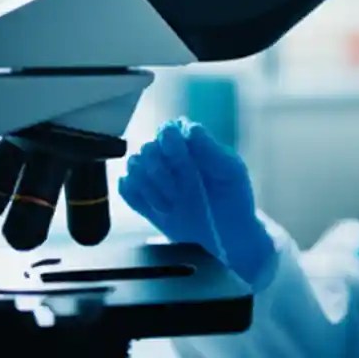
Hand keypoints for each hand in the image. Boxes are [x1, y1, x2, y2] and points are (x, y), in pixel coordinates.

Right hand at [118, 118, 275, 286]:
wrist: (226, 230)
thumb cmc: (233, 194)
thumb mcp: (231, 171)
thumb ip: (211, 149)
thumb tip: (191, 128)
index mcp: (188, 142)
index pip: (167, 130)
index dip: (171, 145)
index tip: (185, 163)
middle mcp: (167, 154)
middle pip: (147, 149)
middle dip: (161, 173)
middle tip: (180, 192)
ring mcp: (154, 175)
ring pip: (133, 166)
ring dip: (150, 188)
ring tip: (171, 205)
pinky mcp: (143, 196)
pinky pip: (126, 187)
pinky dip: (137, 197)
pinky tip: (158, 208)